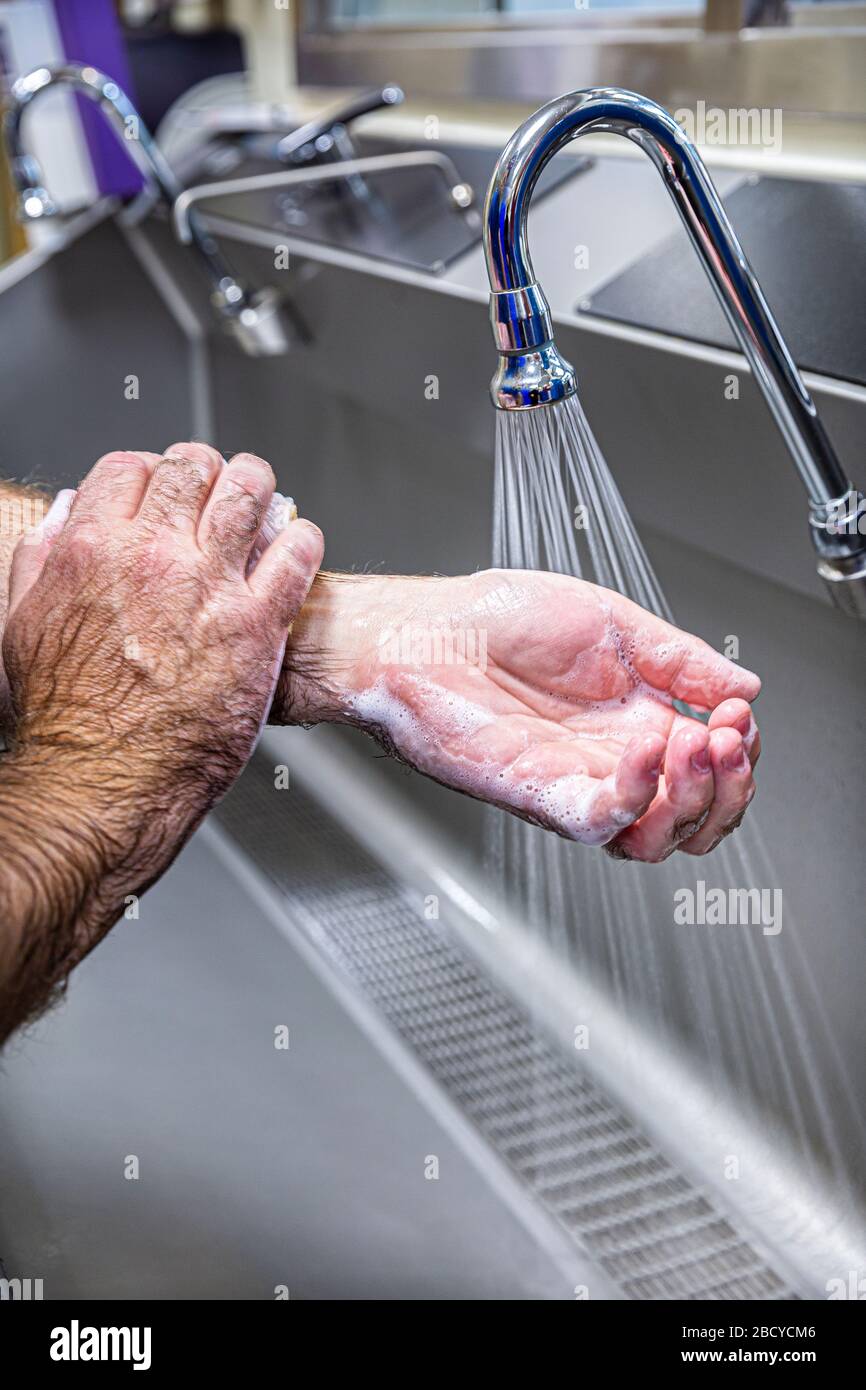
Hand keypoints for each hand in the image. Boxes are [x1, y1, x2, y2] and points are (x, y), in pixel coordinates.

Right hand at [4, 441, 322, 866]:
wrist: (103, 783)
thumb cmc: (62, 722)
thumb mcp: (21, 627)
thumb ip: (41, 562)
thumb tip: (64, 516)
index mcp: (92, 551)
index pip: (131, 467)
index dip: (152, 470)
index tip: (165, 487)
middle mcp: (153, 558)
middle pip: (193, 468)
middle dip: (208, 472)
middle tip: (219, 488)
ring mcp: (209, 588)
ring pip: (249, 493)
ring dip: (259, 489)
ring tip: (264, 502)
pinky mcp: (257, 625)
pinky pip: (296, 553)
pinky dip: (301, 539)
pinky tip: (296, 547)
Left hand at [280, 569, 759, 861]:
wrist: (421, 630)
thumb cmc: (493, 621)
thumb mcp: (612, 622)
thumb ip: (679, 659)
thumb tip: (744, 686)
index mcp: (637, 721)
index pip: (711, 769)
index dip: (739, 752)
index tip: (737, 712)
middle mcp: (612, 762)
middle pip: (697, 818)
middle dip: (731, 785)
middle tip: (729, 737)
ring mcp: (578, 784)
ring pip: (658, 839)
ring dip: (695, 798)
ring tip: (698, 744)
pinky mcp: (540, 796)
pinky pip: (601, 822)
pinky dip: (636, 794)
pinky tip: (648, 749)